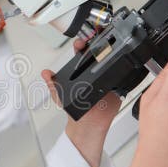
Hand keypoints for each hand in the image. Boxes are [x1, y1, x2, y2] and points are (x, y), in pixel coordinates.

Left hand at [41, 37, 121, 166]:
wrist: (89, 125)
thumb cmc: (75, 109)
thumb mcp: (60, 96)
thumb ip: (53, 85)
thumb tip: (45, 74)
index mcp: (80, 71)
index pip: (80, 53)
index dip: (81, 46)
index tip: (80, 43)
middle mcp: (93, 71)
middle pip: (97, 52)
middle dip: (97, 43)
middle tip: (95, 41)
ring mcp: (106, 77)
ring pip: (110, 61)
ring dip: (110, 53)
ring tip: (108, 50)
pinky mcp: (117, 86)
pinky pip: (122, 76)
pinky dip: (122, 70)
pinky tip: (119, 65)